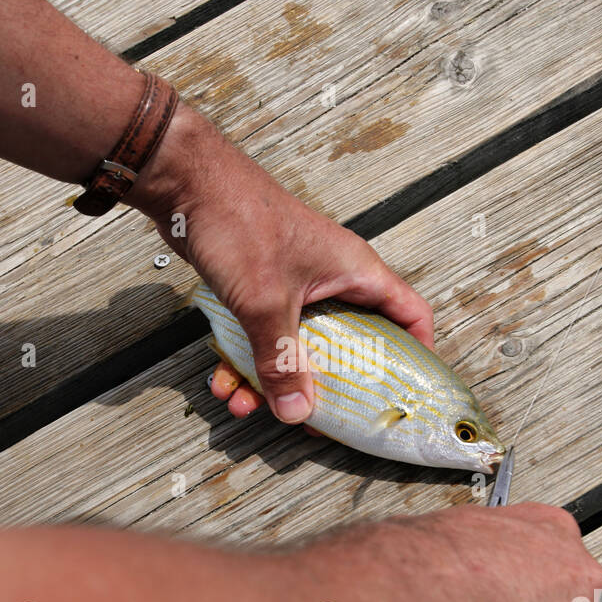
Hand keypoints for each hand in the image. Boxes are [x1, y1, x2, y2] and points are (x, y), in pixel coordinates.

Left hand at [126, 103, 433, 424]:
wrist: (184, 182)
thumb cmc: (239, 222)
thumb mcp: (264, 303)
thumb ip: (281, 361)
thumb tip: (296, 413)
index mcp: (355, 272)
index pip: (410, 314)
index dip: (416, 354)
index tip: (405, 393)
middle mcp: (333, 278)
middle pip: (349, 344)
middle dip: (325, 385)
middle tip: (313, 418)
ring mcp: (296, 283)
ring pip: (296, 345)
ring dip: (271, 380)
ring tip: (245, 406)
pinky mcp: (261, 286)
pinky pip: (263, 335)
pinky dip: (245, 362)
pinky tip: (222, 384)